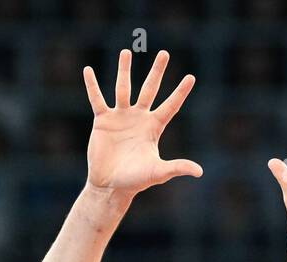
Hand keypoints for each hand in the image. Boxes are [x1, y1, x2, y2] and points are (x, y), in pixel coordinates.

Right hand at [82, 49, 202, 197]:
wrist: (110, 185)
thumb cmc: (135, 180)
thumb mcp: (157, 173)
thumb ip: (176, 167)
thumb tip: (199, 171)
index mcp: (153, 127)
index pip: (170, 105)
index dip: (180, 92)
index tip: (191, 77)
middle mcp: (138, 117)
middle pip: (150, 89)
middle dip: (157, 71)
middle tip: (164, 53)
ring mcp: (120, 117)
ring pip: (123, 88)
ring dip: (124, 70)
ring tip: (126, 52)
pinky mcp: (103, 120)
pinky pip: (97, 99)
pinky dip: (92, 85)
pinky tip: (87, 70)